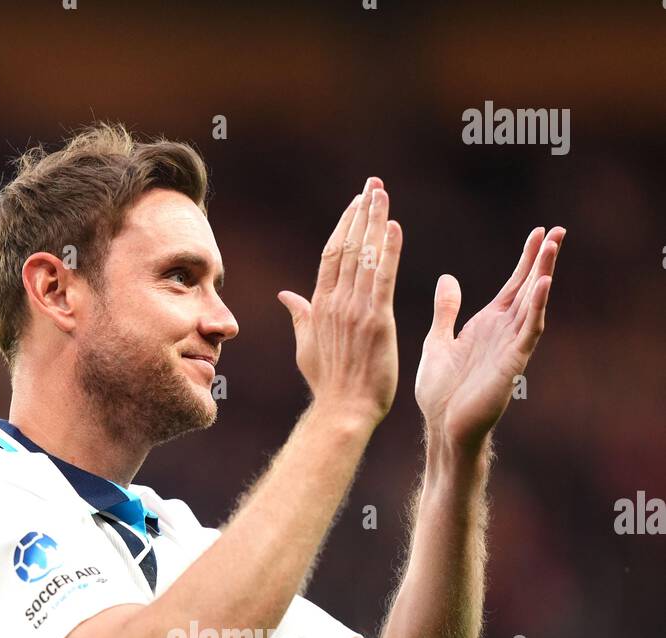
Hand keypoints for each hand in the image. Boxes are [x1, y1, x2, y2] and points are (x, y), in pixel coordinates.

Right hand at [278, 178, 402, 432]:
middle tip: (373, 184)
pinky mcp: (378, 322)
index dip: (345, 224)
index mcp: (320, 306)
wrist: (343, 411)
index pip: (332, 254)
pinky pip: (384, 279)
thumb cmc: (328, 383)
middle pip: (349, 246)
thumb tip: (285, 295)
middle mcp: (336, 303)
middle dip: (361, 212)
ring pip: (366, 256)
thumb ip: (300, 316)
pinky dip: (389, 251)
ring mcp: (356, 311)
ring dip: (376, 221)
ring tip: (383, 194)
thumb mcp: (306, 346)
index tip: (356, 202)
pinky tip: (395, 227)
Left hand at [415, 226, 564, 452]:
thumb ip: (446, 312)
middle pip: (529, 288)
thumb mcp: (438, 342)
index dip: (526, 260)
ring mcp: (511, 347)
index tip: (539, 232)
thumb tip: (448, 279)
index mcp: (487, 325)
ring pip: (533, 304)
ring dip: (544, 276)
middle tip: (560, 230)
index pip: (513, 286)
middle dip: (543, 260)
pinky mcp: (512, 363)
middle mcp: (503, 332)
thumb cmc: (439, 393)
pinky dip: (537, 308)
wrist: (442, 428)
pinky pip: (529, 331)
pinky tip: (544, 285)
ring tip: (554, 247)